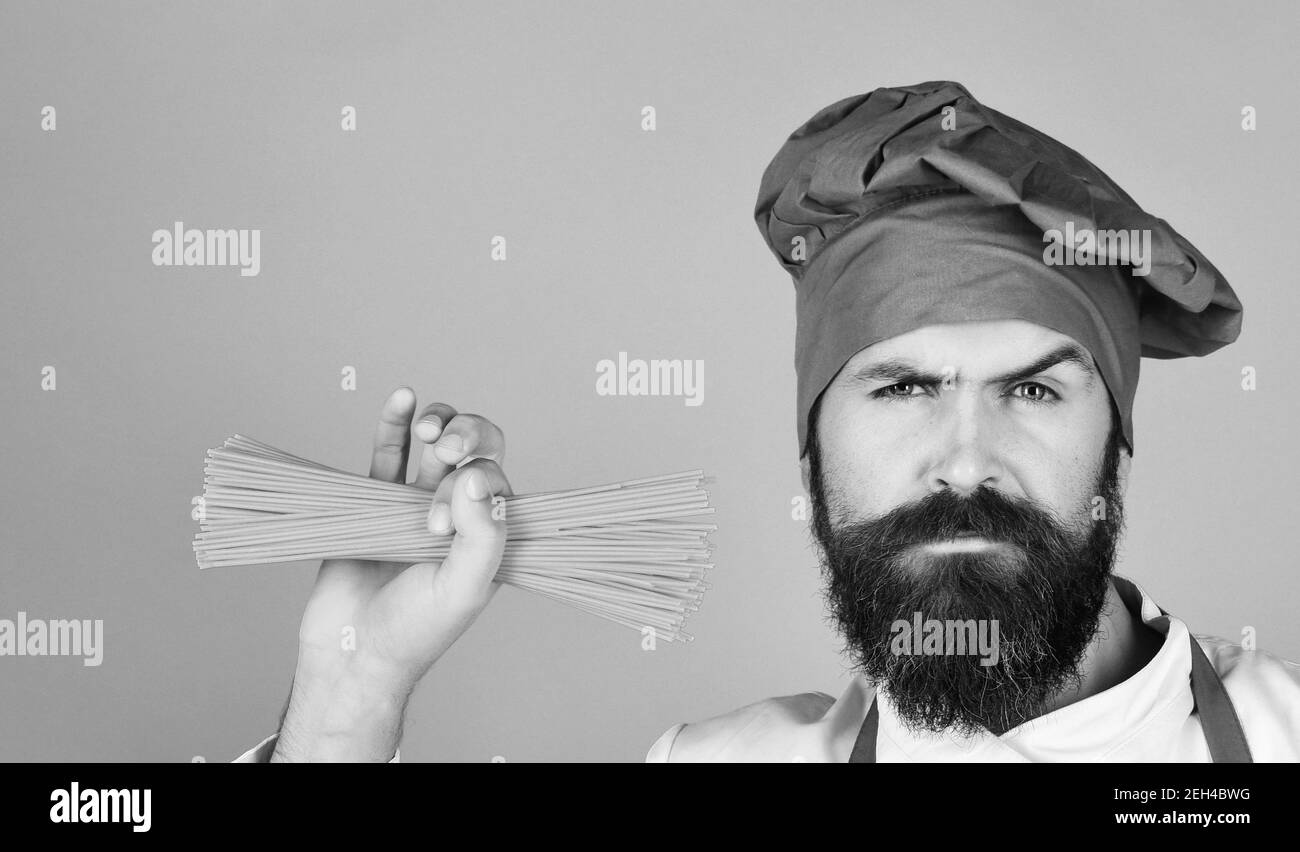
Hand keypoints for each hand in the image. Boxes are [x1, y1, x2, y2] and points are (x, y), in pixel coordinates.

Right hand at [272, 387, 511, 760]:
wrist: (353, 652)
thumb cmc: (416, 631)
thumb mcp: (465, 588)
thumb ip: (482, 534)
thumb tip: (474, 474)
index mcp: (489, 532)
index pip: (495, 479)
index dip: (472, 483)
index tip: (438, 524)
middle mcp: (459, 511)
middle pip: (474, 448)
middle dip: (464, 433)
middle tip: (444, 448)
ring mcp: (416, 502)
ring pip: (434, 443)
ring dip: (437, 420)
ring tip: (427, 425)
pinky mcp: (375, 500)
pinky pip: (389, 452)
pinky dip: (395, 422)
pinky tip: (402, 397)